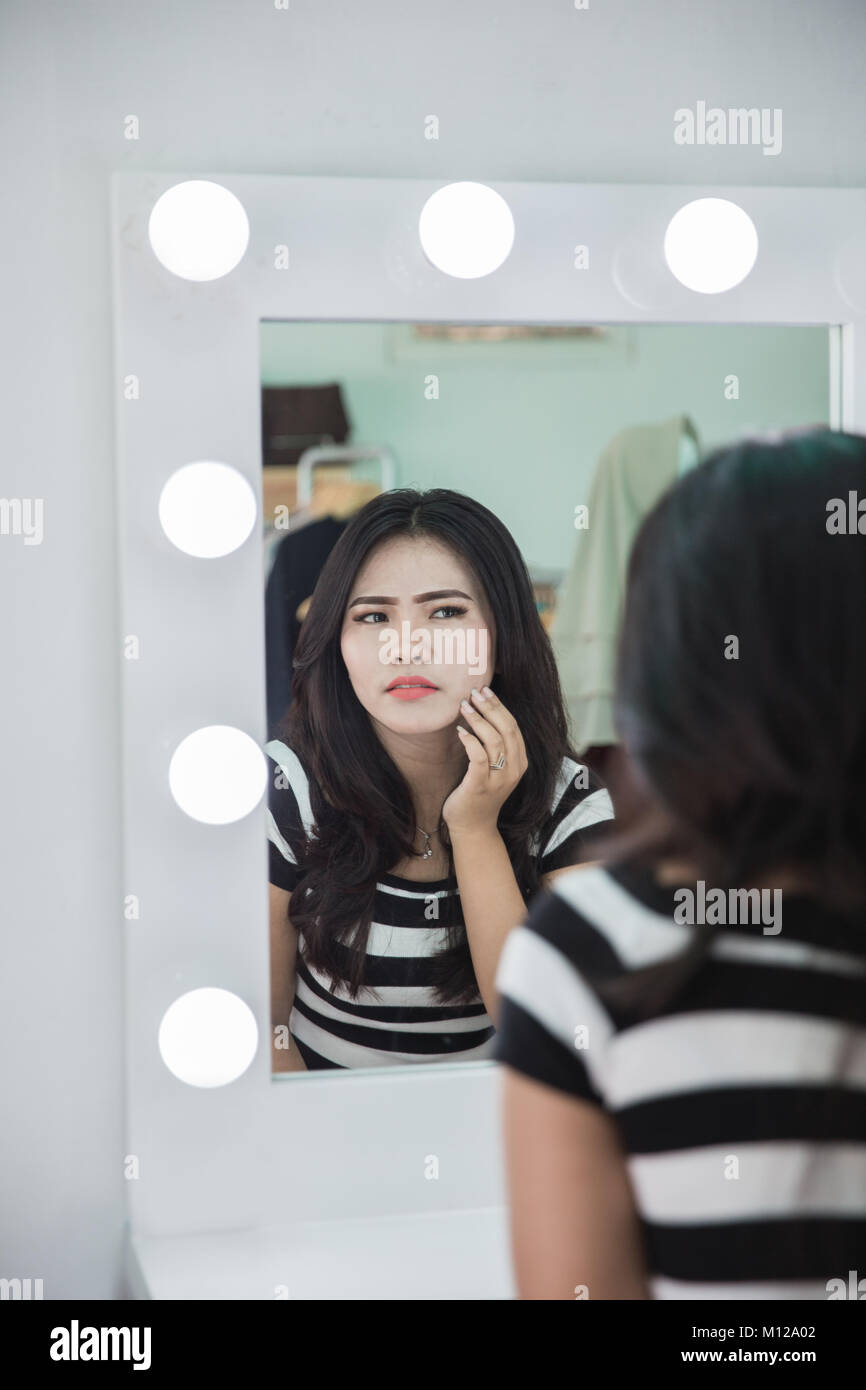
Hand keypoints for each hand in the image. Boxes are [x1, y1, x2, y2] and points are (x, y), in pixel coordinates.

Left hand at [442, 686, 528, 836]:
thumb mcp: (495, 768)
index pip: (513, 727)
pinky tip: (460, 731)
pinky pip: (478, 757)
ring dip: (478, 719)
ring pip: (494, 740)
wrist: (473, 827)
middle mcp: (514, 770)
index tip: (485, 690)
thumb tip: (481, 713)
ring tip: (463, 706)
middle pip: (506, 729)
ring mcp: (499, 778)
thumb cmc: (479, 793)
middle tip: (474, 692)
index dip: (500, 706)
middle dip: (490, 707)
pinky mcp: (481, 785)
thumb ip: (495, 746)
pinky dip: (470, 740)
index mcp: (520, 762)